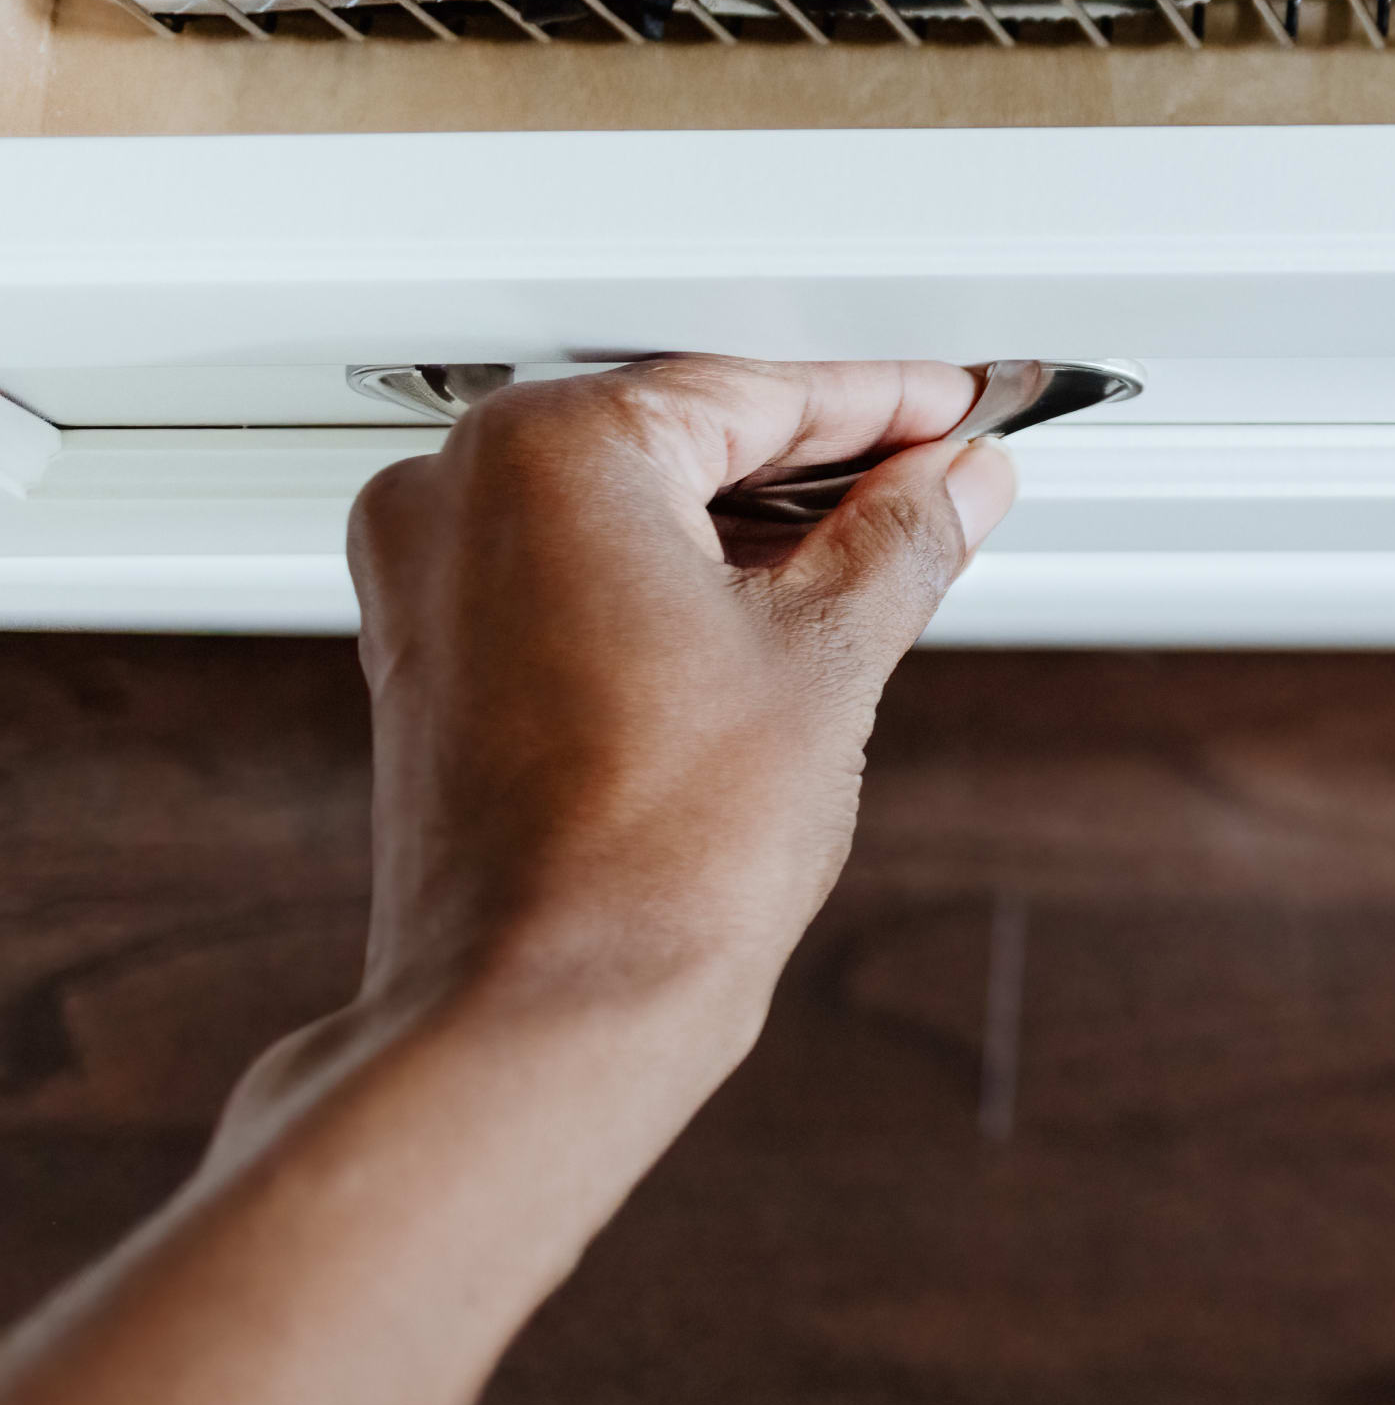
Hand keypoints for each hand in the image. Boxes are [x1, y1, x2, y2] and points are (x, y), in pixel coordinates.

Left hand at [343, 356, 1016, 1045]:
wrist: (549, 1013)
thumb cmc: (653, 854)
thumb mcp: (827, 657)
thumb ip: (902, 539)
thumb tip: (954, 483)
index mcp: (547, 456)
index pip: (753, 391)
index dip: (884, 404)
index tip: (956, 411)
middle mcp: (457, 495)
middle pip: (682, 434)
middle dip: (819, 464)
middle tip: (941, 475)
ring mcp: (427, 581)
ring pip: (627, 505)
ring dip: (750, 524)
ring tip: (878, 552)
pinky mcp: (429, 659)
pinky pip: (573, 572)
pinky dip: (674, 578)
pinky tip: (773, 612)